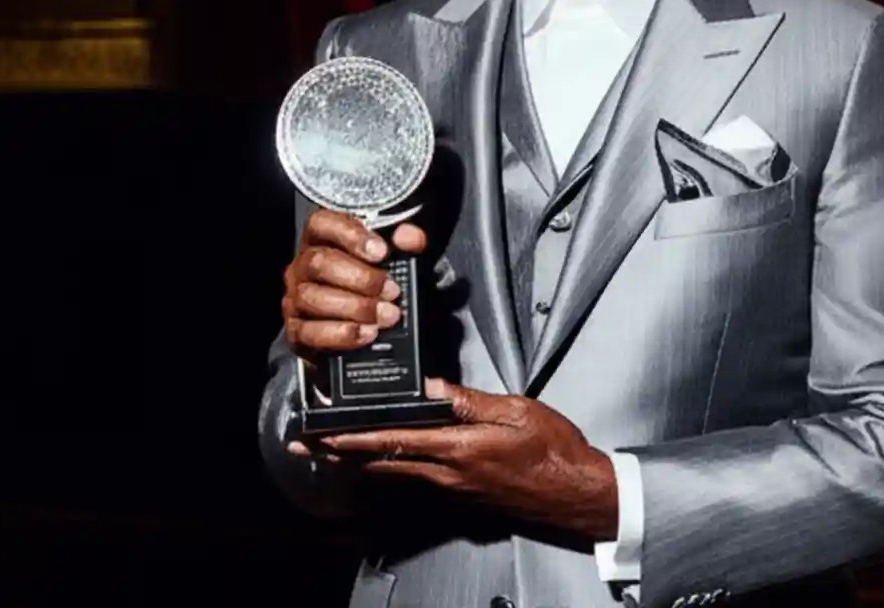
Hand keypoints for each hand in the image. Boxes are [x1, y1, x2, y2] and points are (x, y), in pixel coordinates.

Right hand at [282, 209, 426, 358]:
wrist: (356, 332)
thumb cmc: (372, 286)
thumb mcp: (393, 258)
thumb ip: (404, 242)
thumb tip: (410, 237)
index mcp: (322, 240)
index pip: (322, 223)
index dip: (350, 235)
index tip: (381, 251)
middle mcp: (303, 266)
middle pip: (318, 262)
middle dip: (361, 278)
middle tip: (392, 291)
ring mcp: (295, 298)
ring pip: (312, 296)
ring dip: (355, 307)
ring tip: (386, 315)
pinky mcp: (296, 330)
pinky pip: (310, 332)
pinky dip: (341, 334)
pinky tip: (366, 332)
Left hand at [294, 379, 619, 541]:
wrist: (577, 494)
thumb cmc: (554, 451)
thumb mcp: (516, 412)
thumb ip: (469, 401)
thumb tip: (432, 386)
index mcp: (459, 448)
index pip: (393, 440)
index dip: (352, 437)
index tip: (321, 433)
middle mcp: (448, 474)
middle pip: (382, 462)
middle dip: (341, 453)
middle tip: (307, 446)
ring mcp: (454, 489)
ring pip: (396, 473)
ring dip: (360, 461)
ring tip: (332, 452)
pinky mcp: (463, 496)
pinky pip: (416, 482)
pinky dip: (390, 469)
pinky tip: (382, 464)